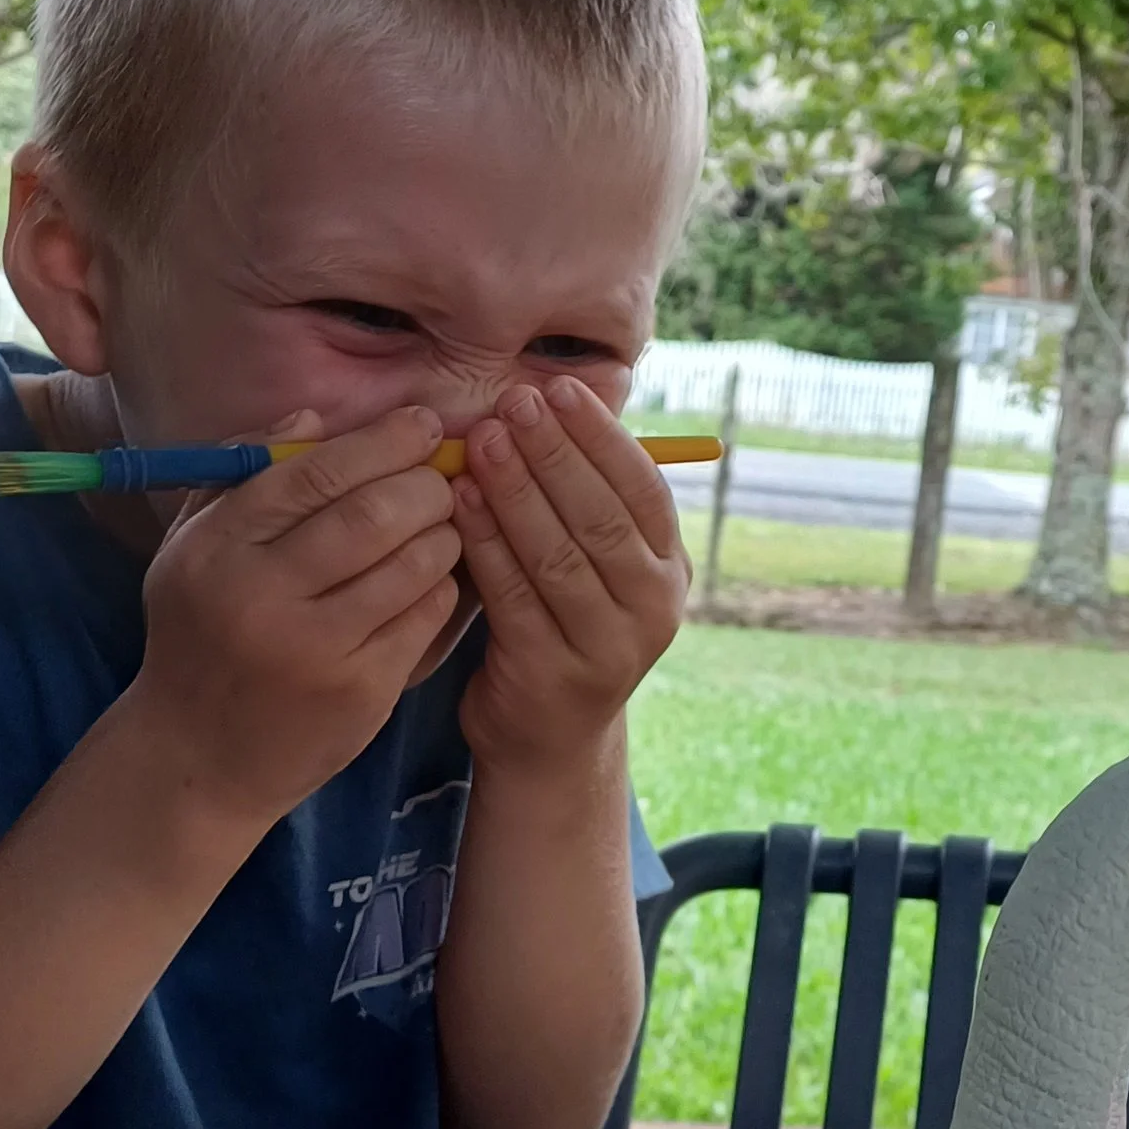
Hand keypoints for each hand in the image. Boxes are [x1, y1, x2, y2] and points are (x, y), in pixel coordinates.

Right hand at [125, 406, 463, 833]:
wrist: (199, 758)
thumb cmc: (202, 635)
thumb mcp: (194, 549)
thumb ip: (245, 476)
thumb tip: (314, 415)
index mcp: (217, 548)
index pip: (314, 471)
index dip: (383, 440)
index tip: (423, 425)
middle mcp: (261, 596)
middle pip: (373, 513)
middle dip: (426, 484)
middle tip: (444, 478)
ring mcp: (314, 649)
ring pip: (412, 564)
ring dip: (444, 533)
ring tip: (444, 525)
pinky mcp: (360, 692)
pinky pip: (425, 617)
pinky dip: (443, 587)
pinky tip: (435, 579)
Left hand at [452, 380, 688, 774]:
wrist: (548, 739)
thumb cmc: (563, 626)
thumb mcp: (596, 568)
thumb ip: (584, 502)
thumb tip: (548, 404)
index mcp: (668, 570)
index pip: (643, 489)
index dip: (601, 436)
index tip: (558, 389)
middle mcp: (652, 610)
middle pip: (601, 517)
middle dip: (554, 453)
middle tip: (512, 403)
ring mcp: (607, 648)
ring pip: (557, 555)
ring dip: (515, 490)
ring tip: (480, 440)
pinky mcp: (553, 675)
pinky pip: (514, 596)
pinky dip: (486, 543)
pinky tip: (459, 502)